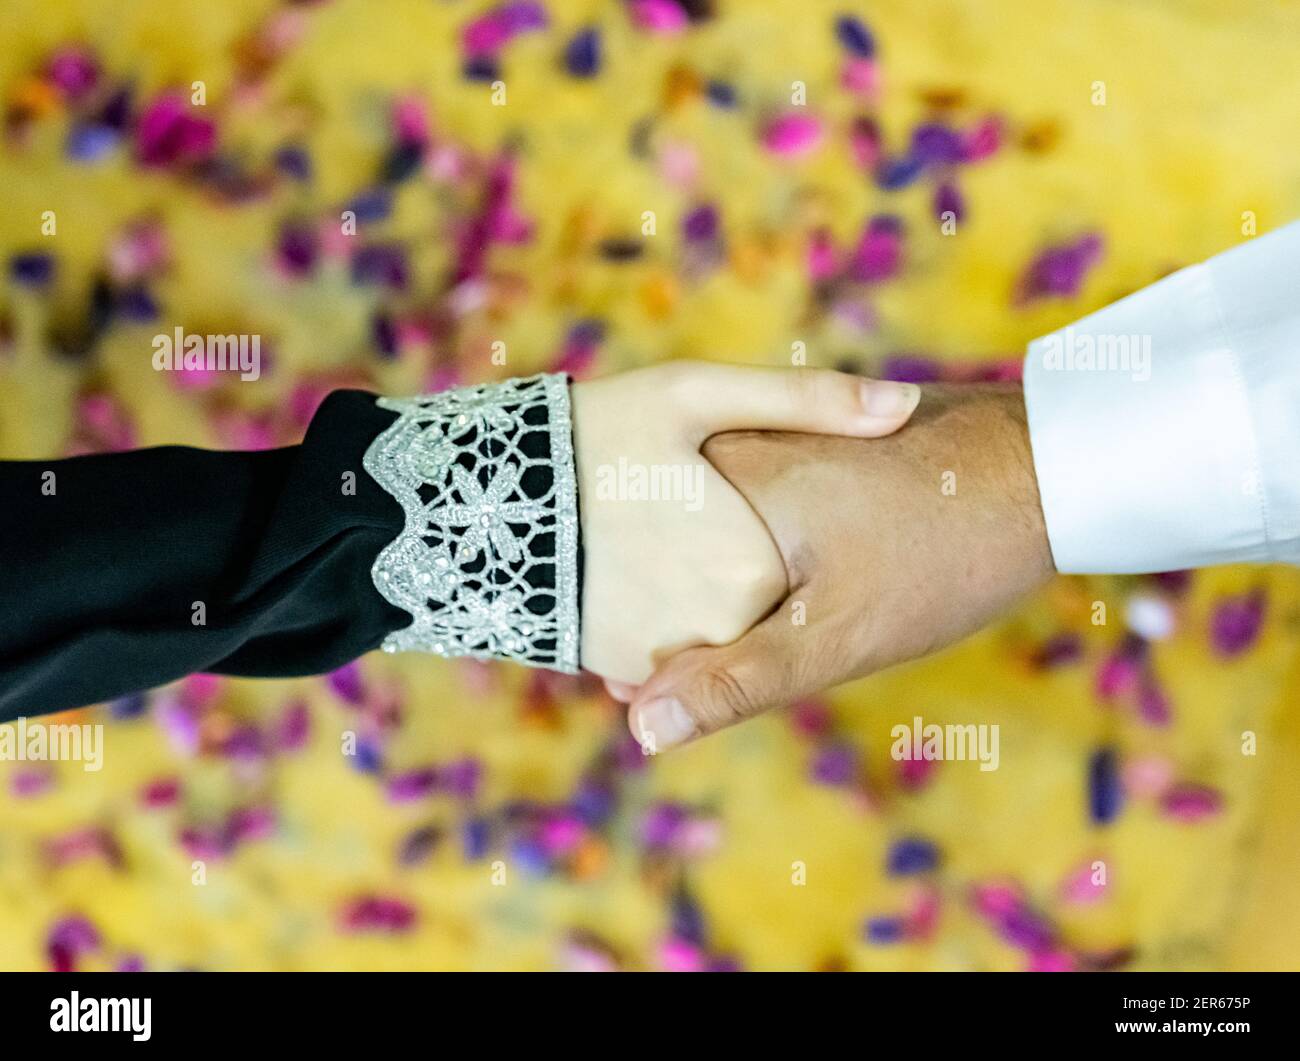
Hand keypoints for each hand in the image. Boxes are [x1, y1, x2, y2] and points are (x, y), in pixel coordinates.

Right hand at [620, 383, 1056, 749]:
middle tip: (751, 651)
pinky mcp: (794, 441)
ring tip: (786, 618)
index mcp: (715, 491)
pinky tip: (802, 577)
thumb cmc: (948, 553)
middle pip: (663, 562)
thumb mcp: (836, 634)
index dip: (648, 658)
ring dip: (713, 593)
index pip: (638, 592)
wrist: (1047, 460)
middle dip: (680, 625)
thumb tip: (642, 727)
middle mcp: (724, 449)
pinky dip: (748, 556)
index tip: (663, 693)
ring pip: (699, 538)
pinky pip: (739, 512)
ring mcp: (759, 436)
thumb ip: (736, 680)